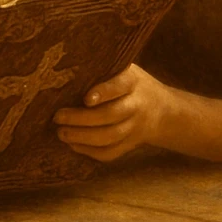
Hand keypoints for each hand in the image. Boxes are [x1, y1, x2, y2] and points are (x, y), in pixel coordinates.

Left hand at [54, 63, 178, 161]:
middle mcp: (135, 106)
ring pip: (109, 137)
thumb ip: (104, 71)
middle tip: (57, 117)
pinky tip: (73, 145)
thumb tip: (65, 68)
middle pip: (110, 115)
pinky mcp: (130, 144)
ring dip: (82, 137)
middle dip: (81, 118)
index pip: (119, 86)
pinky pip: (110, 152)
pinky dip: (90, 151)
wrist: (164, 111)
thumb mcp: (125, 70)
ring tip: (61, 133)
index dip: (104, 92)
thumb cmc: (132, 85)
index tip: (86, 98)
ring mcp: (134, 128)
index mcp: (133, 82)